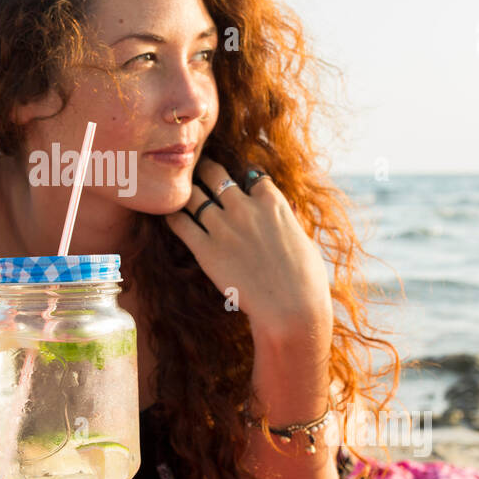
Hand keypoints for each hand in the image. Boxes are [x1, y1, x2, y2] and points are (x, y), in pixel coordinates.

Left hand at [164, 157, 332, 339]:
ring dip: (186, 191)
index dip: (243, 176)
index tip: (238, 181)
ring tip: (180, 191)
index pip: (252, 174)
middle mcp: (245, 208)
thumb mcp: (304, 240)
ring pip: (193, 195)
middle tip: (199, 171)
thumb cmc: (306, 280)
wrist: (291, 308)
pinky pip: (180, 224)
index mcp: (273, 203)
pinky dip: (174, 217)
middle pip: (216, 174)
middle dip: (206, 169)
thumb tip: (287, 211)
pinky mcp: (206, 250)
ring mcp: (223, 228)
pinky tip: (172, 216)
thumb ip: (289, 221)